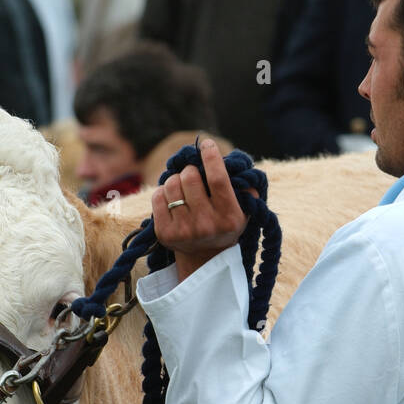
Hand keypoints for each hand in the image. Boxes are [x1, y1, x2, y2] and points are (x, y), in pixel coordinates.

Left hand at [151, 138, 254, 281]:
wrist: (205, 258)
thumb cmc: (225, 224)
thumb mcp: (243, 210)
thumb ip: (246, 188)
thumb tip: (237, 164)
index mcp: (229, 217)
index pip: (218, 179)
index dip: (211, 156)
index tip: (207, 144)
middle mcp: (206, 225)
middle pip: (190, 177)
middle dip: (191, 169)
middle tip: (194, 175)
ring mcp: (184, 231)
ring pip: (172, 184)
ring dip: (176, 180)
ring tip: (183, 188)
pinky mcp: (165, 234)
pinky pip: (157, 196)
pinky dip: (163, 192)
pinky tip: (172, 199)